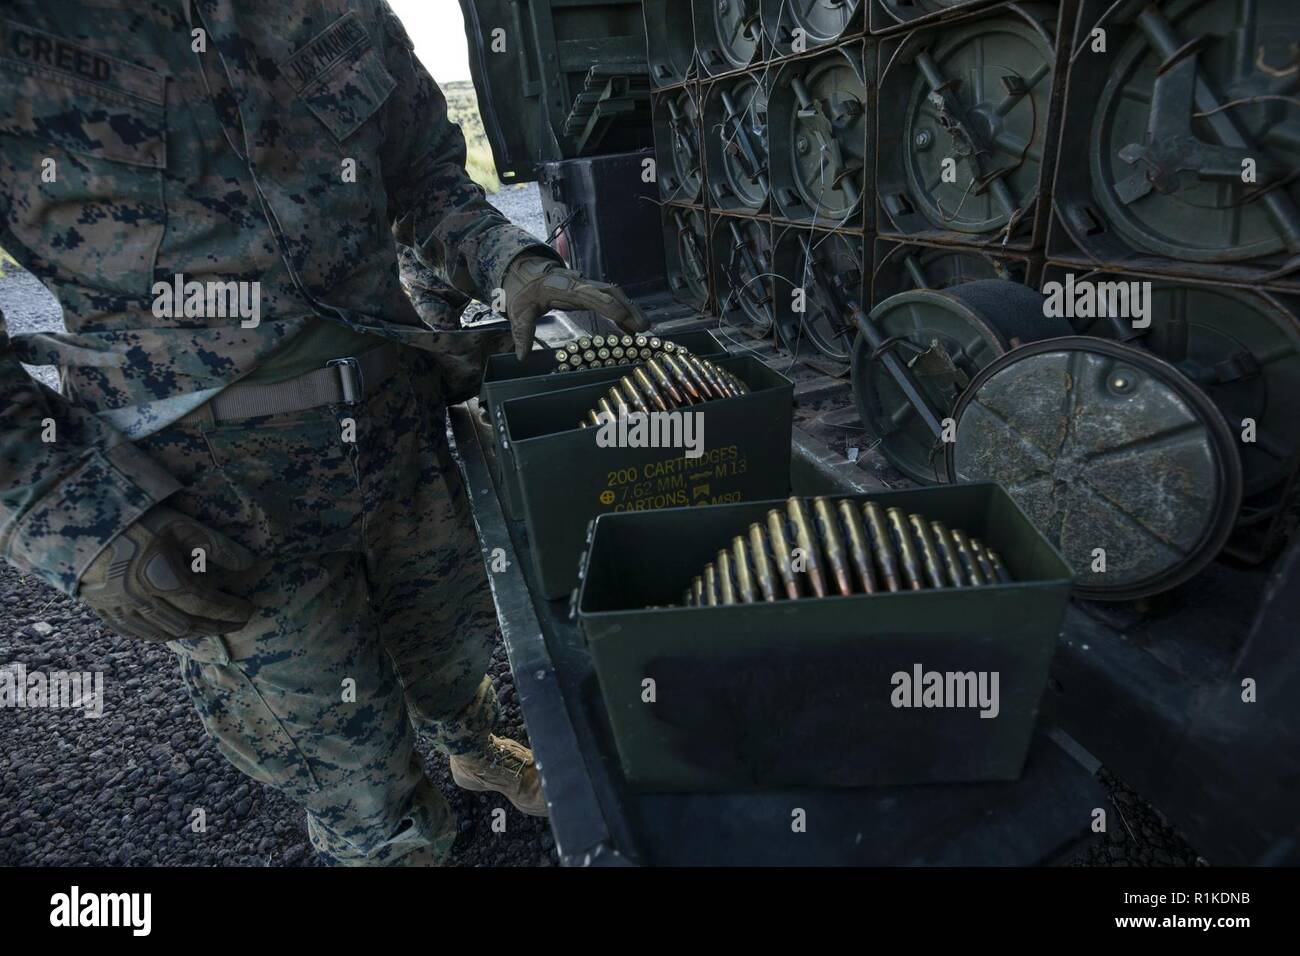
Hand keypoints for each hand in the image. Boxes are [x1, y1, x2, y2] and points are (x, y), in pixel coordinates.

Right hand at [77, 507, 256, 642]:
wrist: (78, 526)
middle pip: (189, 625)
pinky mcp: (106, 613)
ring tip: (212, 627)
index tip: (249, 609)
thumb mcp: (180, 525)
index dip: (231, 610)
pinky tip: (175, 629)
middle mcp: (143, 602)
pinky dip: (164, 635)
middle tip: (237, 623)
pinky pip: (140, 634)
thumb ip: (216, 545)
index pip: (207, 604)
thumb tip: (250, 564)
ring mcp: (122, 611)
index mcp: (162, 580)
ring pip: (166, 633)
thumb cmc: (135, 521)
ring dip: (194, 633)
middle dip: (218, 626)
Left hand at [502, 255, 648, 359]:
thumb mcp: (520, 311)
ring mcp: (589, 287)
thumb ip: (523, 332)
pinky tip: (633, 328)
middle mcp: (581, 284)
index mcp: (564, 287)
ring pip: (615, 294)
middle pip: (609, 292)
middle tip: (642, 327)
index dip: (606, 304)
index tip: (621, 315)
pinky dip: (624, 312)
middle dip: (627, 307)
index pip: (588, 294)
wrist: (529, 276)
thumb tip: (522, 356)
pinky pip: (612, 299)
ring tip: (645, 328)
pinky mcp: (592, 293)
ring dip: (630, 309)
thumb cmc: (526, 293)